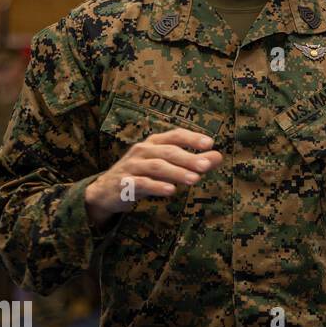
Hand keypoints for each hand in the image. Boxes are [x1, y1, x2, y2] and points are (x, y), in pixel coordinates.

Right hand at [85, 128, 223, 227]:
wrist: (106, 191)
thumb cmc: (143, 174)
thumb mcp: (167, 166)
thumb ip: (192, 161)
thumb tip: (218, 156)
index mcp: (154, 143)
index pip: (175, 135)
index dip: (192, 138)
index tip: (210, 143)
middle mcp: (142, 151)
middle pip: (168, 152)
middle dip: (188, 158)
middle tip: (206, 166)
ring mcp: (132, 166)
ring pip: (156, 166)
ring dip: (176, 172)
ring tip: (195, 179)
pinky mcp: (124, 183)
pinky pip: (141, 183)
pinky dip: (156, 186)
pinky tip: (171, 191)